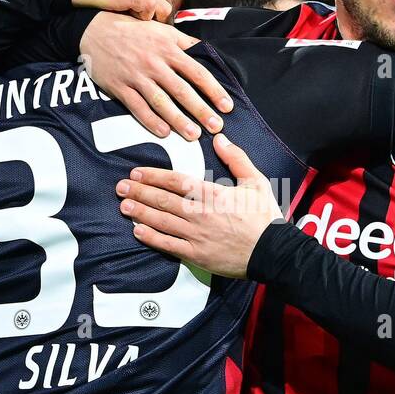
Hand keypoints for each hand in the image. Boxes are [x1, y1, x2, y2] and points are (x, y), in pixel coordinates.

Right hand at [74, 0, 185, 21]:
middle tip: (140, 16)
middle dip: (159, 15)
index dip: (165, 5)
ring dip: (151, 18)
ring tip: (133, 14)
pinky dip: (142, 19)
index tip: (154, 12)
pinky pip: (152, 12)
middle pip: (170, 2)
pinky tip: (128, 13)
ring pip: (165, 10)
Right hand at [80, 14, 232, 139]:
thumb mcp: (161, 29)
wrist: (95, 30)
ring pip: (161, 102)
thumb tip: (207, 53)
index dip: (214, 90)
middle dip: (201, 110)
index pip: (197, 72)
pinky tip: (164, 132)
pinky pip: (137, 107)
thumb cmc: (133, 30)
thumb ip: (184, 42)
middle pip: (182, 91)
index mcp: (168, 49)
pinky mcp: (120, 87)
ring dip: (179, 120)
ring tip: (194, 135)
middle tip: (216, 127)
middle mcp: (154, 63)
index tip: (227, 106)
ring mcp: (136, 76)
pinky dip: (150, 121)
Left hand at [116, 134, 281, 278]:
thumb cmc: (265, 218)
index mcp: (213, 195)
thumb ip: (236, 159)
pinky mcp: (197, 255)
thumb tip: (220, 138)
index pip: (176, 181)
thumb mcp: (255, 182)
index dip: (153, 176)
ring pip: (161, 221)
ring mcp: (196, 236)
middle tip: (122, 186)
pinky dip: (151, 237)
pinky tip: (138, 231)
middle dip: (139, 191)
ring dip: (140, 212)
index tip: (138, 172)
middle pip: (163, 200)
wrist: (273, 252)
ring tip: (125, 205)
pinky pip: (168, 245)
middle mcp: (201, 214)